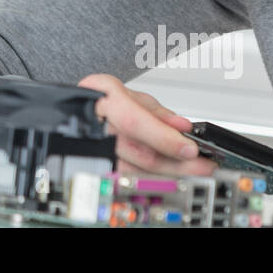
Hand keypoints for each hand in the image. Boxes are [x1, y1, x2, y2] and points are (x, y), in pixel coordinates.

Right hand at [77, 74, 217, 176]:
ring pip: (133, 169)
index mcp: (98, 95)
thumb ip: (157, 112)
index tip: (190, 147)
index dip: (163, 137)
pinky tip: (168, 174)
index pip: (133, 120)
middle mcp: (91, 121)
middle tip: (199, 163)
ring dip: (167, 172)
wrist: (73, 111)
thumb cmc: (101, 100)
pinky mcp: (94, 164)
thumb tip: (182, 127)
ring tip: (190, 169)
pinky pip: (127, 175)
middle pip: (136, 149)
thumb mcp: (130, 95)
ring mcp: (90, 146)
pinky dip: (150, 177)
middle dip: (174, 160)